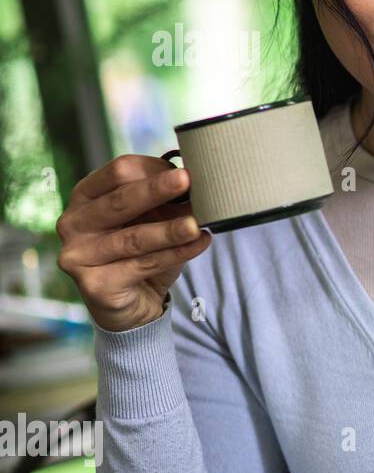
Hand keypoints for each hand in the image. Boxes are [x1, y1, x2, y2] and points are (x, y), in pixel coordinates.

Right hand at [56, 155, 212, 332]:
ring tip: (197, 223)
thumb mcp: (152, 220)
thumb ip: (164, 202)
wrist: (132, 304)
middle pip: (120, 201)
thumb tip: (195, 183)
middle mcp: (74, 223)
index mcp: (86, 196)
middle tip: (187, 179)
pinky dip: (177, 253)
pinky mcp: (95, 285)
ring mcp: (79, 255)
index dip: (152, 168)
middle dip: (156, 190)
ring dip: (170, 230)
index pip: (117, 172)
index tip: (184, 172)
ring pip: (134, 238)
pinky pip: (144, 265)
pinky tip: (200, 243)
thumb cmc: (140, 252)